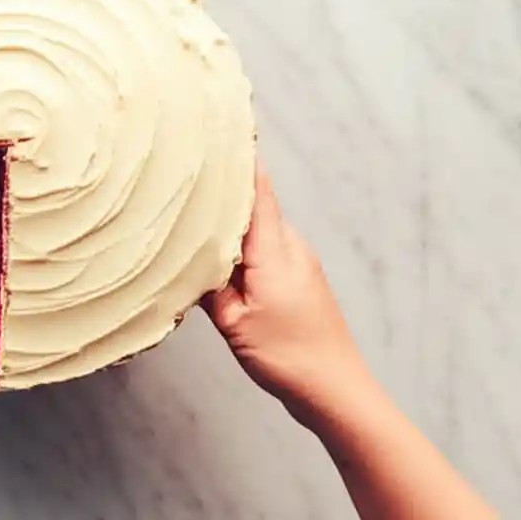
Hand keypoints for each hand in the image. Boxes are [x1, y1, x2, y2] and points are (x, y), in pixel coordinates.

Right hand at [203, 160, 368, 418]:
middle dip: (227, 189)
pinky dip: (243, 246)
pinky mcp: (300, 280)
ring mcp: (299, 263)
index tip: (223, 132)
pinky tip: (222, 258)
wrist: (335, 389)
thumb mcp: (234, 322)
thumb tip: (185, 256)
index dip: (240, 161)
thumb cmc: (288, 357)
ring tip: (199, 214)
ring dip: (233, 222)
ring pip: (259, 229)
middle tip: (193, 173)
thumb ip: (208, 284)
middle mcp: (292, 248)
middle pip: (256, 205)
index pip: (258, 191)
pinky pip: (266, 249)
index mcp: (275, 251)